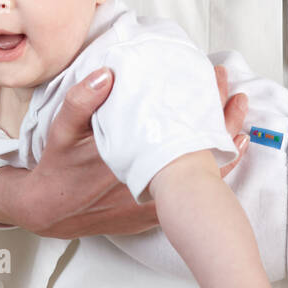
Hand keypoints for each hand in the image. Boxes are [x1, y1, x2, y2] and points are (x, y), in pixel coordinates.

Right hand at [22, 63, 249, 238]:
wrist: (50, 210)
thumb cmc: (59, 166)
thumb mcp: (61, 129)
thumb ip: (82, 101)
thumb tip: (107, 75)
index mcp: (134, 155)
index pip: (180, 122)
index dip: (202, 98)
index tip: (213, 74)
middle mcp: (151, 180)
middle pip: (198, 143)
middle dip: (218, 110)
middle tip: (227, 82)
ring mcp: (156, 201)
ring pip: (203, 170)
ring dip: (222, 138)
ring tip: (237, 109)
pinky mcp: (155, 212)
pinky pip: (194, 192)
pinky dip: (216, 170)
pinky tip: (229, 152)